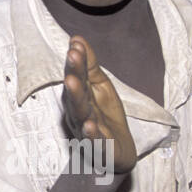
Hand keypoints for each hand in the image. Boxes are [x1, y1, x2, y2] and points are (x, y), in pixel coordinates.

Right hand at [62, 36, 135, 172]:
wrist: (119, 152)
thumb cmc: (105, 116)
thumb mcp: (100, 86)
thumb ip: (90, 65)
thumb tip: (77, 39)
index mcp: (79, 95)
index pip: (77, 75)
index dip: (77, 60)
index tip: (76, 44)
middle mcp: (78, 111)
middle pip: (74, 91)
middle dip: (73, 73)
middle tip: (72, 56)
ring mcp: (86, 130)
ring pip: (79, 113)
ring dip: (76, 97)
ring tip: (73, 82)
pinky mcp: (98, 148)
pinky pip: (93, 141)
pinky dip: (90, 133)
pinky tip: (89, 125)